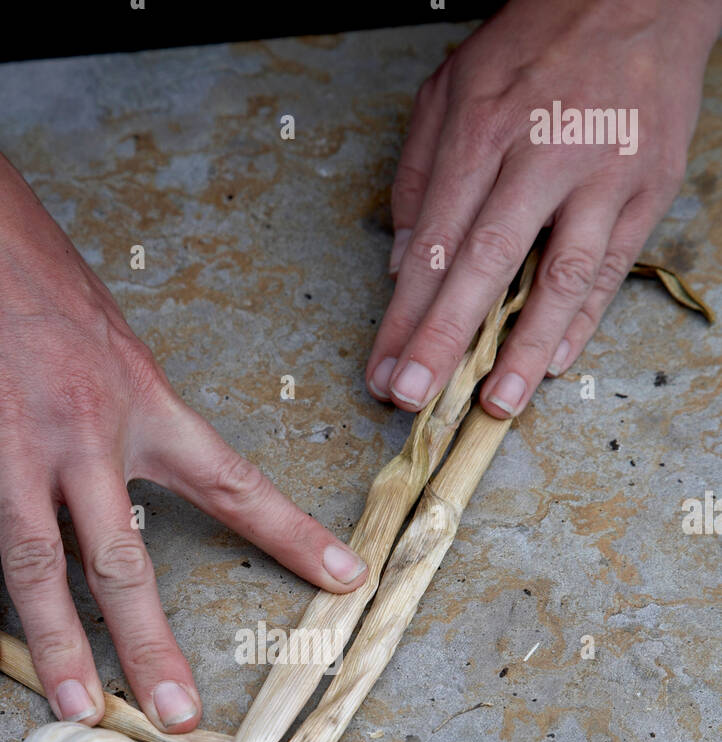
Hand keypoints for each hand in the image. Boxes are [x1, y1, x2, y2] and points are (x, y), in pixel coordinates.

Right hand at [0, 6, 366, 732]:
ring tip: (76, 708)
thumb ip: (124, 407)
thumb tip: (127, 476)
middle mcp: (81, 427)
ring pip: (35, 564)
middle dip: (150, 642)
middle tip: (175, 712)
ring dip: (56, 645)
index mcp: (139, 395)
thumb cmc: (21, 255)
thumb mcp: (102, 326)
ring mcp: (5, 439)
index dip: (293, 535)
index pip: (232, 479)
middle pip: (122, 556)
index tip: (346, 579)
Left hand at [367, 0, 720, 416]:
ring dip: (524, 348)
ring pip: (560, 275)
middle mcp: (541, 153)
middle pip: (484, 263)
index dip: (404, 316)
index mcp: (482, 128)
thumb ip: (418, 174)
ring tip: (495, 405)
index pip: (432, 241)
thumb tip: (400, 266)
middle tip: (414, 399)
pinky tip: (553, 363)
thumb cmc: (534, 44)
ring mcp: (603, 172)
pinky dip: (582, 320)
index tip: (383, 371)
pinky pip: (613, 267)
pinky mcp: (649, 185)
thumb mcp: (451, 86)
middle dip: (443, 339)